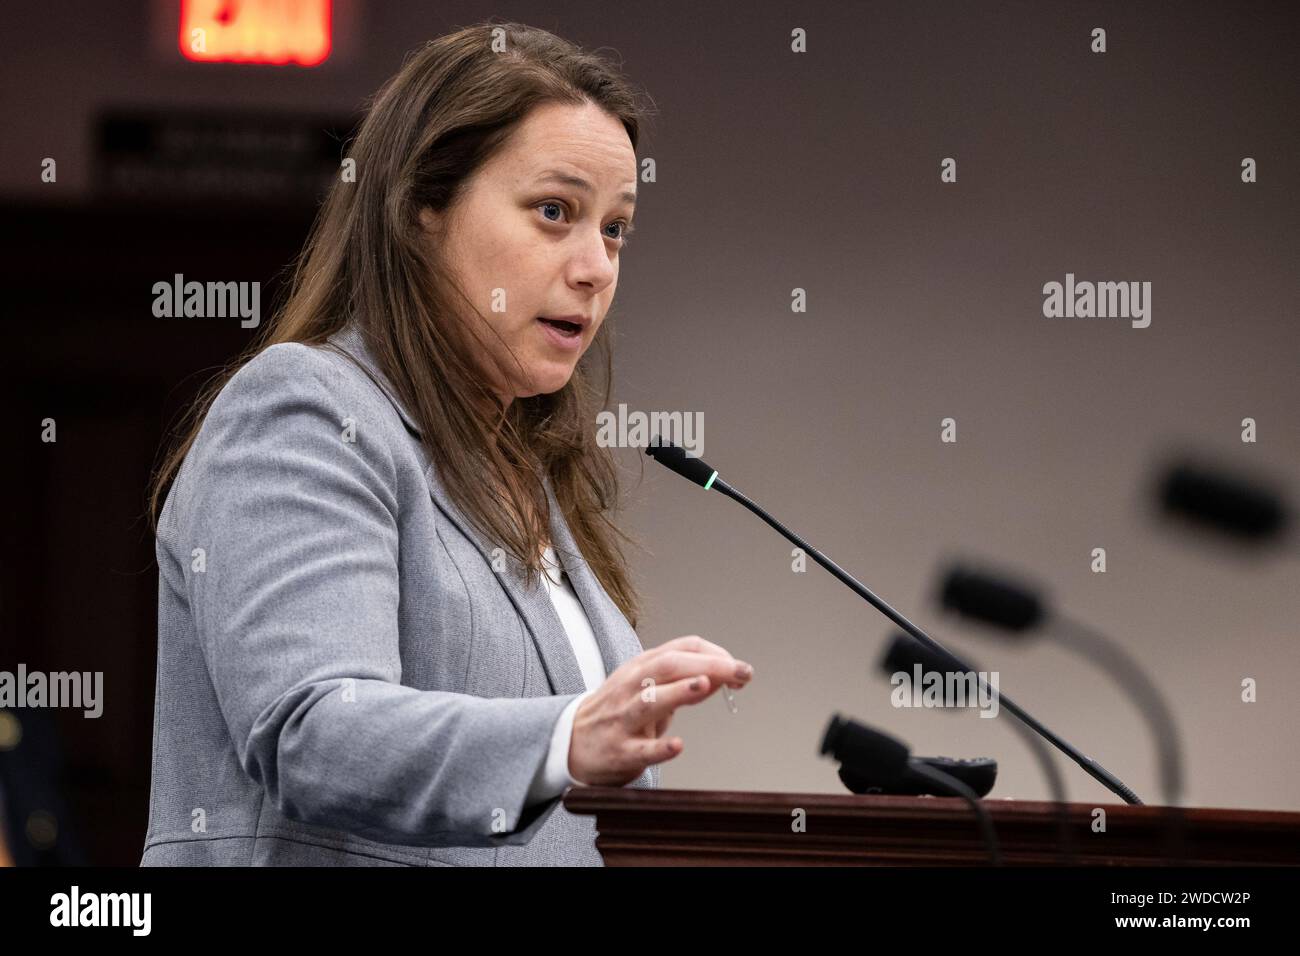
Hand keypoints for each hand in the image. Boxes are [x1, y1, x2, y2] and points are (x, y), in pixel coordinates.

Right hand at [567, 635, 752, 785]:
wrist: (569, 741)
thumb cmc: (618, 710)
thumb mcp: (648, 687)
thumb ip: (684, 681)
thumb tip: (723, 676)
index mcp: (642, 667)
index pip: (682, 648)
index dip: (715, 654)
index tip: (739, 668)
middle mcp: (632, 686)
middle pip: (669, 665)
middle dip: (709, 665)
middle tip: (741, 672)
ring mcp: (624, 718)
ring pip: (651, 699)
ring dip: (680, 691)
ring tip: (705, 685)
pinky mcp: (619, 750)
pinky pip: (641, 749)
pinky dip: (659, 746)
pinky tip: (677, 745)